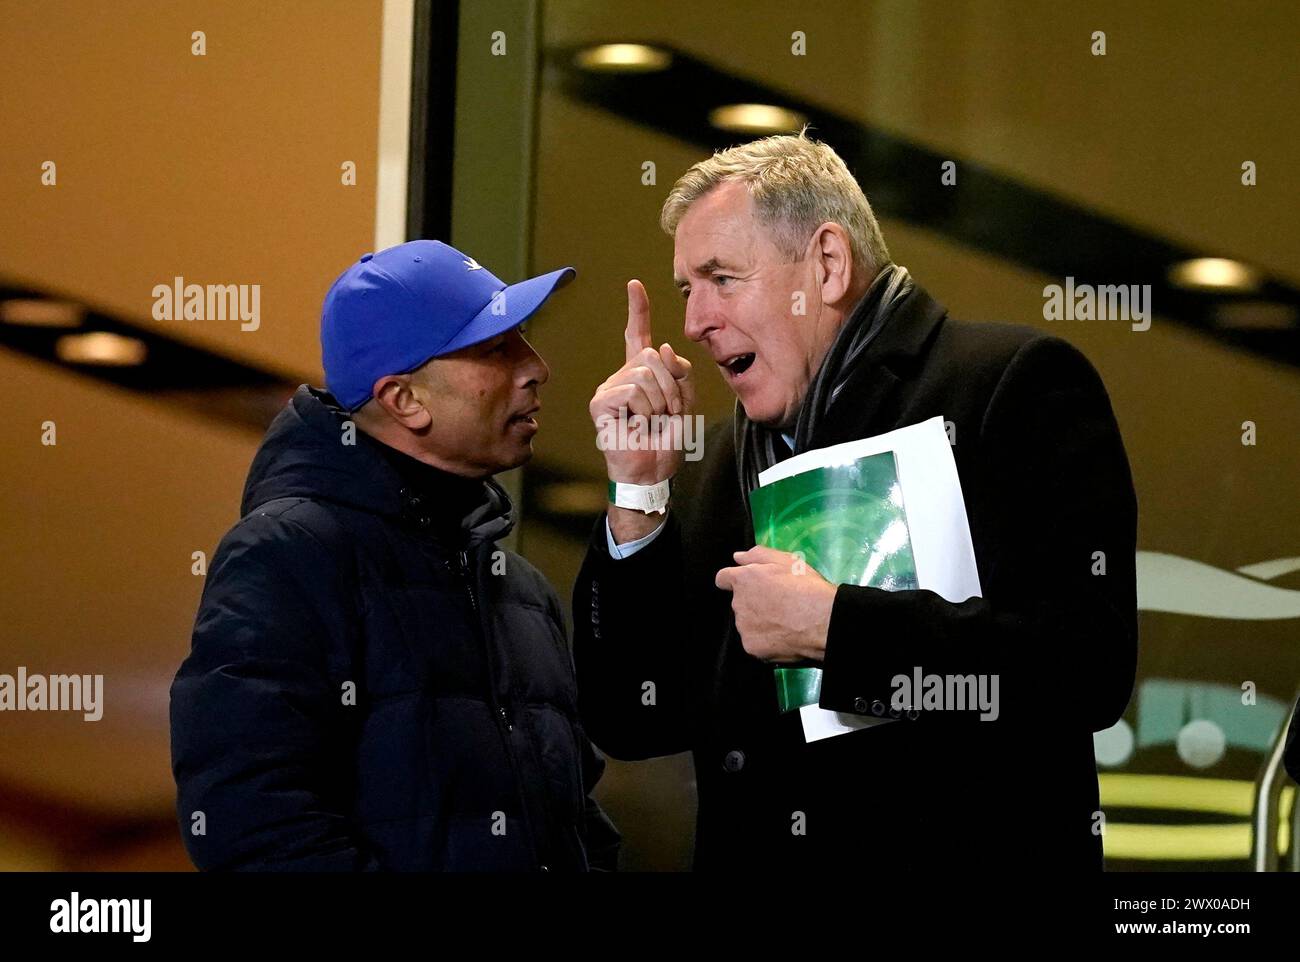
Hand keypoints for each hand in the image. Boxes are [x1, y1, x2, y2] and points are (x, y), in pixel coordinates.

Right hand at [589, 279, 694, 486]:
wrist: (652, 472)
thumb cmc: (665, 441)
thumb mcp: (685, 403)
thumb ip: (680, 373)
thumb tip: (664, 347)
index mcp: (641, 374)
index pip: (638, 336)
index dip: (638, 310)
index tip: (635, 285)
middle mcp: (622, 377)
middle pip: (652, 356)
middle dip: (670, 387)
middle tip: (666, 414)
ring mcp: (608, 389)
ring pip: (644, 374)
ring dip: (659, 402)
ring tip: (651, 422)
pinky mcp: (600, 403)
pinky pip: (631, 390)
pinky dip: (644, 410)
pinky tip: (636, 425)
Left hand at [714, 546, 837, 662]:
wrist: (823, 621)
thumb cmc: (807, 587)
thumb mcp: (787, 560)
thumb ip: (757, 555)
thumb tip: (737, 557)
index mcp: (744, 580)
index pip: (723, 579)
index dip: (735, 580)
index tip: (750, 585)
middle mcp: (738, 604)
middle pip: (739, 602)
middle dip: (753, 602)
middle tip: (779, 604)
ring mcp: (743, 628)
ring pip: (747, 623)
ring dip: (758, 622)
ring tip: (784, 622)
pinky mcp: (751, 647)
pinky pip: (755, 642)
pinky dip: (765, 640)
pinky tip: (783, 637)